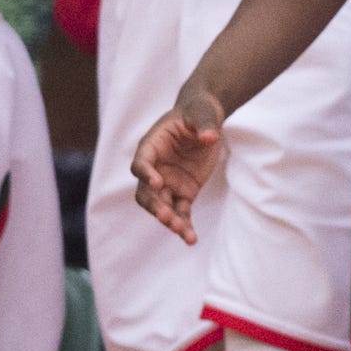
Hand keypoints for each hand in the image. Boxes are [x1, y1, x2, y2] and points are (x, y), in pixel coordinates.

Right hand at [131, 87, 227, 243]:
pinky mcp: (183, 192)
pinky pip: (181, 213)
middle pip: (146, 193)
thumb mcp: (202, 112)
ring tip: (184, 233)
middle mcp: (155, 168)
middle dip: (155, 206)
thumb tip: (209, 137)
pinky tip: (191, 239)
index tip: (158, 182)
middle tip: (167, 217)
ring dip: (170, 221)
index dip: (146, 174)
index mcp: (152, 146)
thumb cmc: (198, 111)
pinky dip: (185, 226)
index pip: (142, 163)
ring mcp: (167, 183)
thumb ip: (204, 124)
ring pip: (162, 207)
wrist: (205, 120)